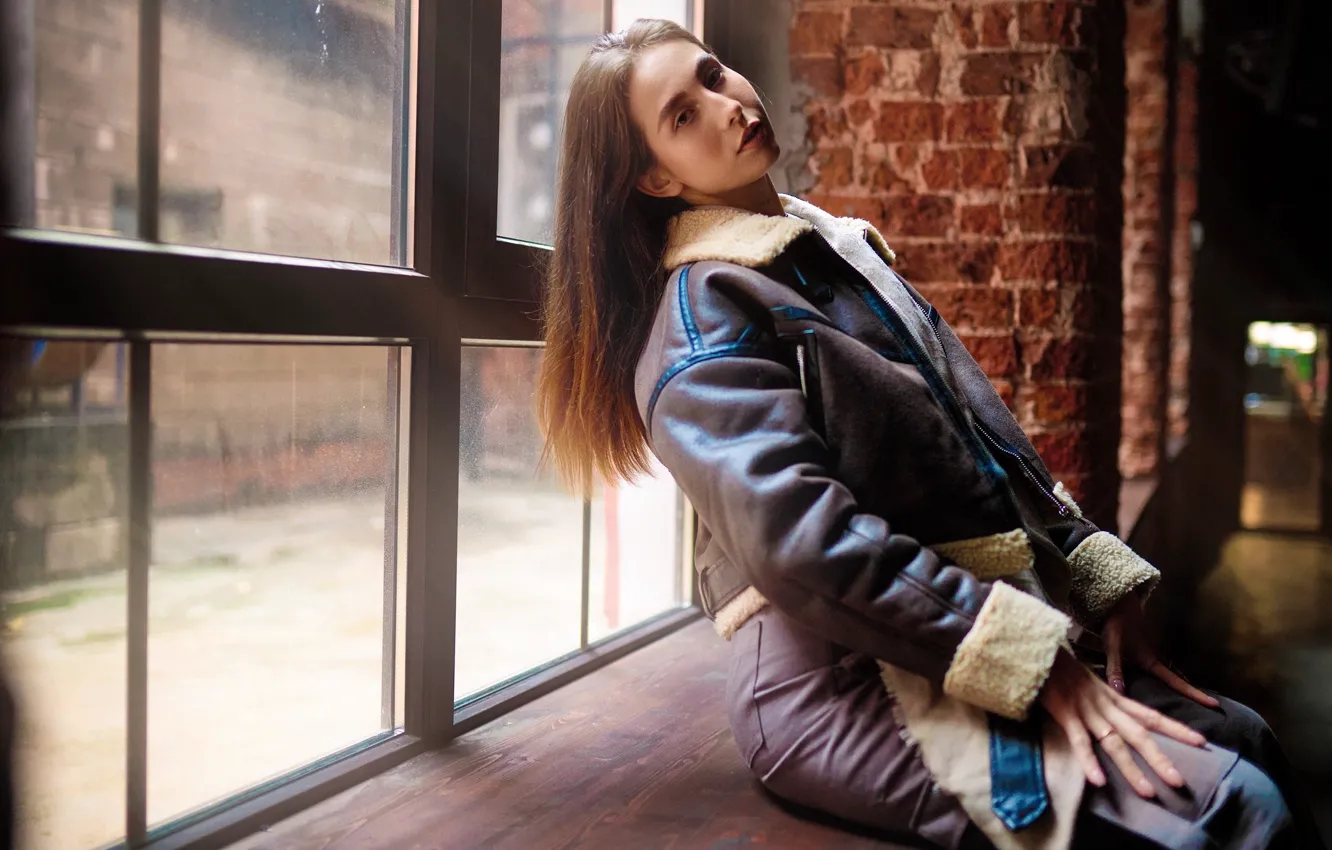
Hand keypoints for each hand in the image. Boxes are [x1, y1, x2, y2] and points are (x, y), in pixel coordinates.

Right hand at [1039, 649, 1205, 797]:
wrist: (1039, 648)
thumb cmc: (1060, 666)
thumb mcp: (1088, 681)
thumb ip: (1103, 698)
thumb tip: (1117, 714)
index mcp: (1113, 697)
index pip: (1151, 715)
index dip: (1176, 729)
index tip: (1201, 742)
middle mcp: (1106, 706)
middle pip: (1139, 734)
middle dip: (1160, 758)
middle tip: (1179, 782)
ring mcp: (1086, 711)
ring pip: (1113, 743)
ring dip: (1131, 768)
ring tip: (1147, 791)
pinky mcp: (1065, 714)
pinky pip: (1079, 741)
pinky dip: (1089, 761)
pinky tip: (1098, 781)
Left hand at [1102, 593, 1218, 707]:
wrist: (1120, 604)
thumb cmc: (1117, 623)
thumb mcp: (1113, 645)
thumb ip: (1115, 668)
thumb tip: (1119, 692)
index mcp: (1151, 661)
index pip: (1176, 682)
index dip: (1193, 694)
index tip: (1214, 704)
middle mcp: (1156, 661)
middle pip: (1176, 683)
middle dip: (1192, 696)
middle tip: (1212, 711)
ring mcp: (1152, 657)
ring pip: (1168, 678)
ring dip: (1179, 691)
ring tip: (1195, 709)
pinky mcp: (1145, 655)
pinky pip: (1158, 673)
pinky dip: (1165, 683)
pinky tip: (1162, 694)